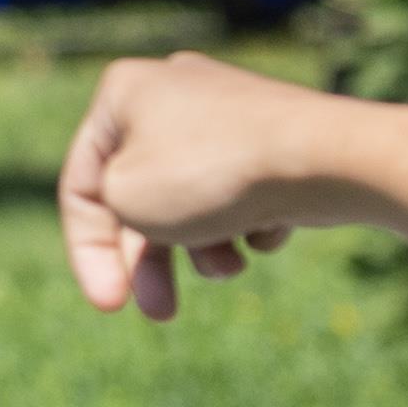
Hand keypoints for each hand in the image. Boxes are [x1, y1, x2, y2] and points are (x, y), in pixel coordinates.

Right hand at [58, 52, 351, 318]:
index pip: (82, 186)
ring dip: (204, 248)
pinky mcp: (274, 140)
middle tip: (161, 313)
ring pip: (194, 199)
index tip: (110, 307)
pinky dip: (249, 224)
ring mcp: (229, 114)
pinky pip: (243, 195)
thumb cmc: (212, 173)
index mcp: (124, 93)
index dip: (88, 253)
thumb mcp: (126, 199)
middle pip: (142, 196)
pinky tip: (270, 229)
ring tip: (231, 268)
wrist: (325, 159)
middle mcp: (174, 93)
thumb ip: (109, 207)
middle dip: (150, 263)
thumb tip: (141, 209)